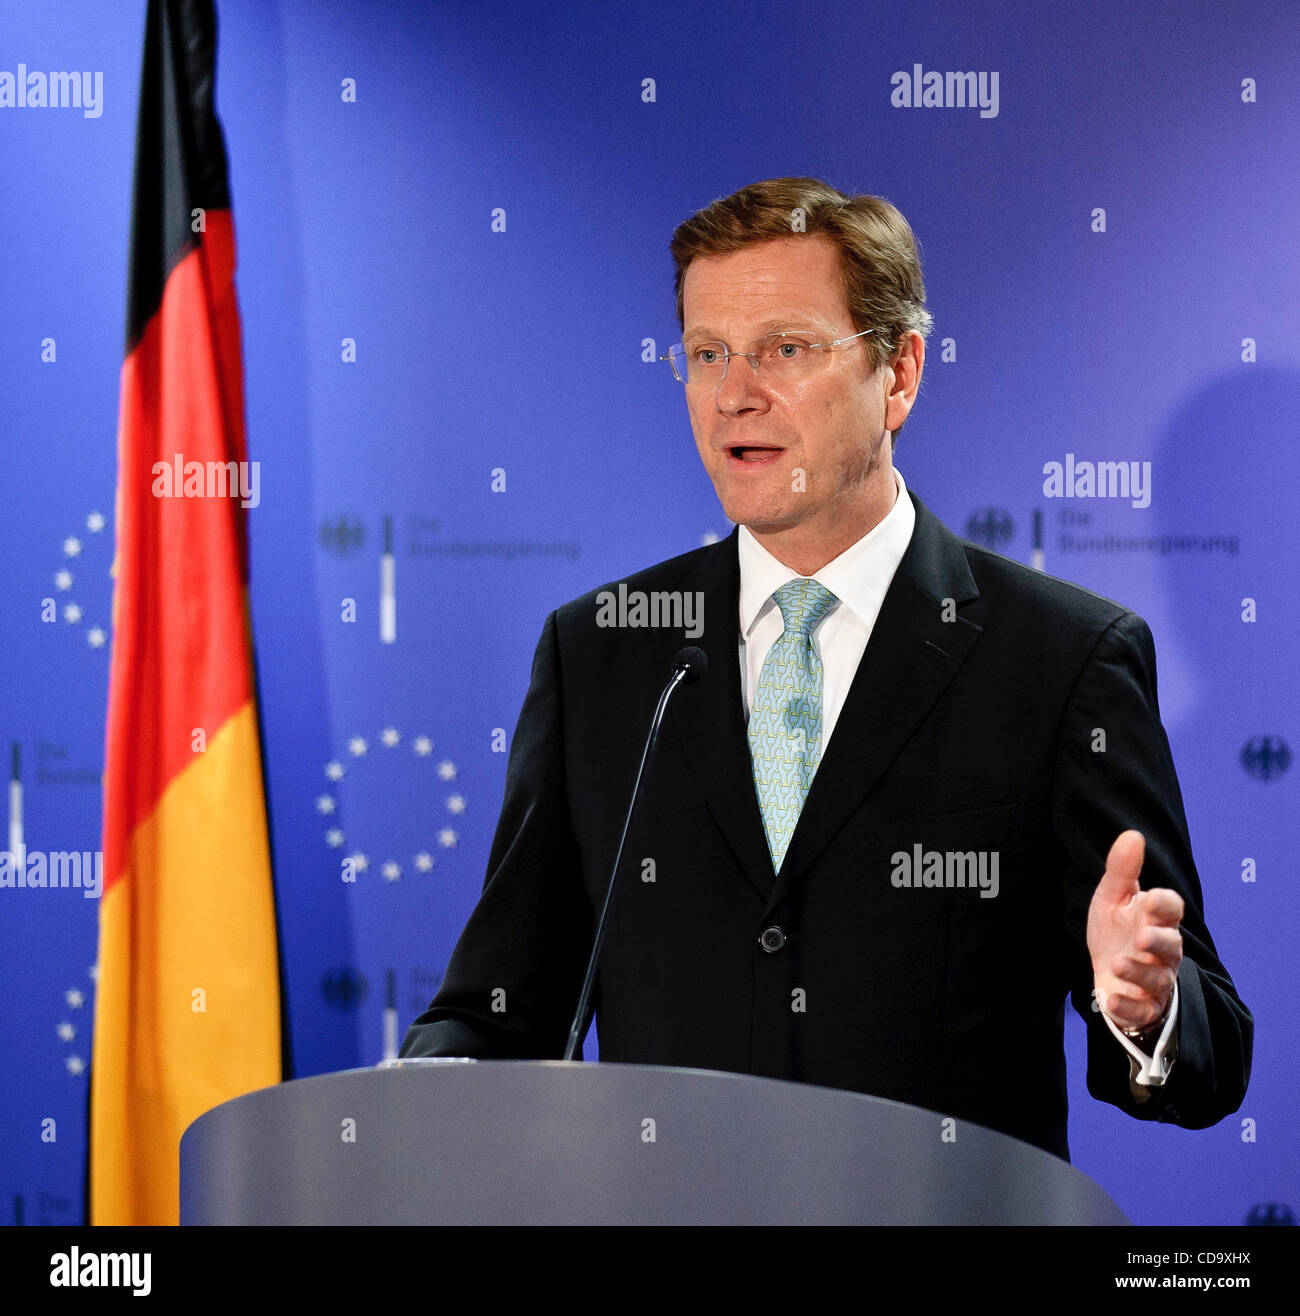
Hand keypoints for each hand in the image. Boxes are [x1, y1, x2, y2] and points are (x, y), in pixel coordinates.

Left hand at [1087, 830, 1182, 1034]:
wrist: (1108, 973)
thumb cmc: (1115, 931)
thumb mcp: (1112, 898)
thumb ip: (1121, 869)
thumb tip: (1132, 835)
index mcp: (1156, 920)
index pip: (1170, 910)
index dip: (1165, 906)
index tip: (1152, 899)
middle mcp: (1162, 952)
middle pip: (1171, 947)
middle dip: (1159, 942)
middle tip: (1142, 937)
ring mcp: (1154, 981)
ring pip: (1157, 979)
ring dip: (1139, 972)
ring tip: (1117, 962)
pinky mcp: (1143, 1007)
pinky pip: (1140, 1010)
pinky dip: (1126, 1006)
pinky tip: (1110, 999)